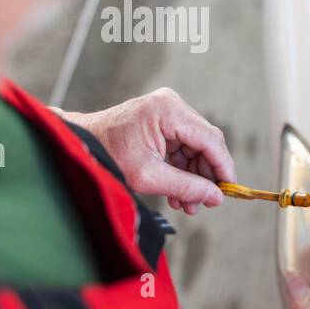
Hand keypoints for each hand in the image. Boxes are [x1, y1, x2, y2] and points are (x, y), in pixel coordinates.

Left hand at [57, 87, 233, 213]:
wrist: (80, 144)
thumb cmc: (107, 155)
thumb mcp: (148, 176)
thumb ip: (186, 187)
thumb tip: (216, 197)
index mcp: (168, 111)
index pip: (210, 139)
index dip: (223, 167)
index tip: (228, 191)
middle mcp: (172, 105)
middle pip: (206, 143)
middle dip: (206, 175)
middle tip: (204, 202)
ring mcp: (169, 111)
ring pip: (197, 147)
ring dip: (194, 176)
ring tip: (188, 203)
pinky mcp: (165, 120)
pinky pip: (185, 146)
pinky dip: (183, 169)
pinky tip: (178, 191)